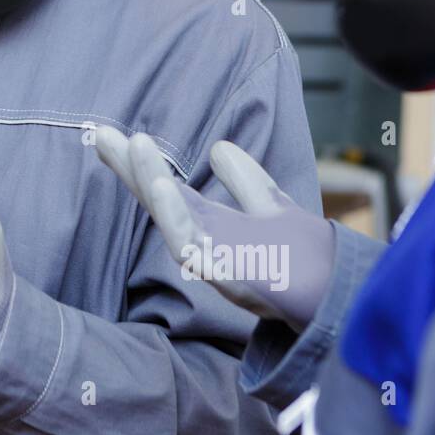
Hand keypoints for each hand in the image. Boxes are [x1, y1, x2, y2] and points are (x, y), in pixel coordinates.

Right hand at [95, 126, 333, 331]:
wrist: (334, 301)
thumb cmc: (298, 261)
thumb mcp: (268, 208)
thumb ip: (244, 180)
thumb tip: (219, 147)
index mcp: (211, 224)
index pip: (167, 188)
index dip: (141, 163)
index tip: (109, 133)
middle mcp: (207, 241)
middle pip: (161, 199)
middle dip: (132, 168)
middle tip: (100, 134)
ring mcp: (217, 260)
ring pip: (175, 219)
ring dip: (152, 183)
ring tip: (134, 146)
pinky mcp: (234, 279)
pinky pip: (199, 250)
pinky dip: (178, 219)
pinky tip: (164, 188)